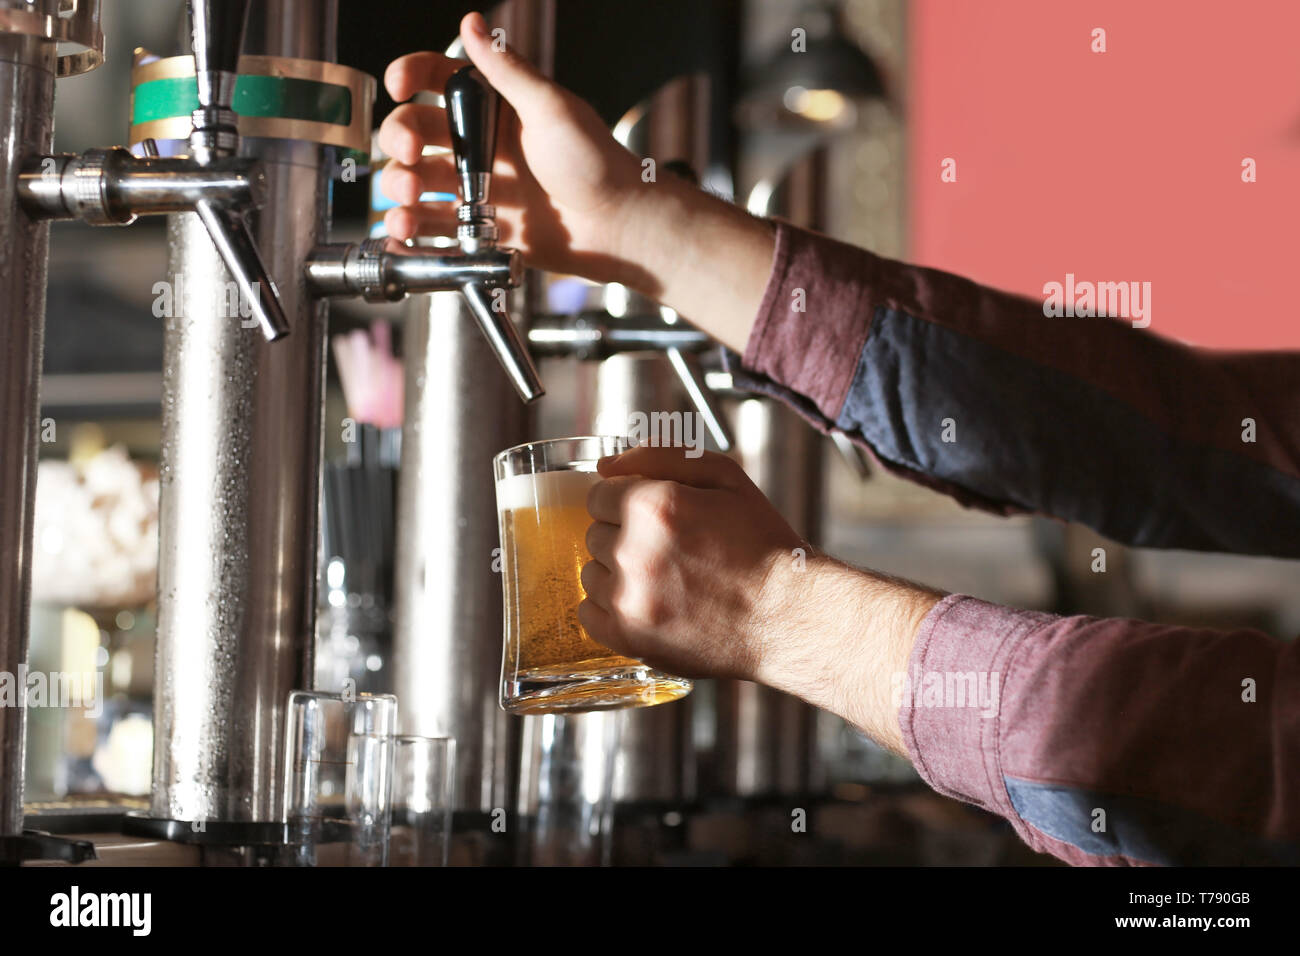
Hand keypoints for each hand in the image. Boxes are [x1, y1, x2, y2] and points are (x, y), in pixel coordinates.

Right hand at [379, 12, 653, 287]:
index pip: (438, 78)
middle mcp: (480, 144)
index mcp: (495, 106)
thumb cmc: (598, 163)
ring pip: (416, 178)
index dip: (410, 75)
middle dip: (399, 138)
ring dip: (399, 184)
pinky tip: (405, 228)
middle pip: (415, 129)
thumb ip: (508, 70)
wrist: (619, 225)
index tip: (399, 84)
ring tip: (409, 195)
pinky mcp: (478, 227)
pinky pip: (432, 225)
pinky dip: (410, 226)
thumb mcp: (551, 108)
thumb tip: (474, 21)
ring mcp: (476, 187)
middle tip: (410, 154)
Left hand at [580, 444, 943, 753]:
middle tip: (669, 550)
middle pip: (594, 533)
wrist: (788, 616)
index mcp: (654, 505)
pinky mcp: (630, 637)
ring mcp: (629, 598)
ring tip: (663, 580)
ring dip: (617, 573)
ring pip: (591, 573)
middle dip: (624, 536)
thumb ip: (659, 456)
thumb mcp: (725, 476)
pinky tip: (647, 604)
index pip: (598, 494)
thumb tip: (605, 465)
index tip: (655, 517)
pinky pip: (588, 615)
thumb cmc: (762, 544)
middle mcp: (634, 551)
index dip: (628, 501)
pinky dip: (610, 609)